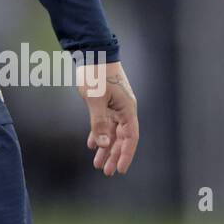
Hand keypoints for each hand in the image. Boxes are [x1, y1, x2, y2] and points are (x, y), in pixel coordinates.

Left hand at [76, 59, 138, 175]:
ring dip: (106, 147)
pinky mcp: (106, 102)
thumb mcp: (95, 99)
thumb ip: (100, 123)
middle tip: (106, 171)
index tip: (120, 170)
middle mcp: (124, 109)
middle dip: (114, 155)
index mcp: (127, 109)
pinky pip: (105, 123)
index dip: (126, 155)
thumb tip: (105, 145)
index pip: (130, 138)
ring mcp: (115, 106)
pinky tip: (92, 144)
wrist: (93, 51)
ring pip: (112, 132)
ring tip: (97, 163)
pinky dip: (99, 134)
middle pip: (122, 138)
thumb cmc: (96, 73)